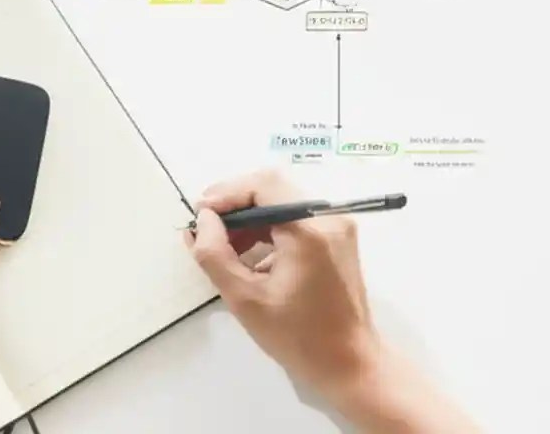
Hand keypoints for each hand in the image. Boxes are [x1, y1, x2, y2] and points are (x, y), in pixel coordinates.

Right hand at [185, 169, 376, 394]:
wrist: (349, 363)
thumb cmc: (298, 337)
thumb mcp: (244, 298)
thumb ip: (215, 254)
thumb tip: (201, 221)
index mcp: (309, 231)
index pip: (263, 186)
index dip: (226, 194)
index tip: (200, 216)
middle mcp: (329, 218)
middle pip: (273, 188)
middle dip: (235, 204)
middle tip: (207, 228)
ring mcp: (337, 226)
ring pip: (282, 201)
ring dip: (250, 217)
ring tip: (225, 247)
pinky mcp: (337, 238)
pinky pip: (295, 217)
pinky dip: (268, 228)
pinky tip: (249, 255)